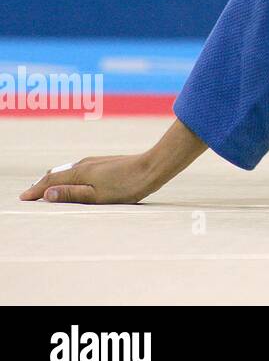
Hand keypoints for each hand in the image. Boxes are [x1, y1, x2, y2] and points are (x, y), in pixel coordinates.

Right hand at [20, 154, 163, 204]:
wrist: (152, 168)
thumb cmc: (126, 186)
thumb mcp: (98, 196)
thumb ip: (72, 194)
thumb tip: (47, 193)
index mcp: (80, 172)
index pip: (51, 181)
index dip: (36, 190)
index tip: (23, 198)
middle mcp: (84, 164)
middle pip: (57, 174)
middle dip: (42, 184)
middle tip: (30, 194)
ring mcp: (95, 162)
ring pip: (68, 170)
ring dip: (55, 179)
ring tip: (47, 187)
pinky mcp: (104, 163)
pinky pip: (78, 169)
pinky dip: (68, 176)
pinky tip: (73, 180)